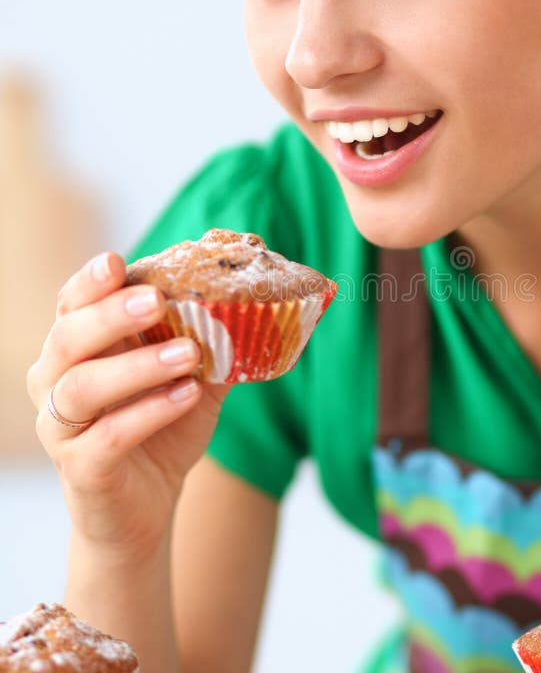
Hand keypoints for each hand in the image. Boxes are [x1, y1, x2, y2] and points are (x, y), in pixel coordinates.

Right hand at [27, 251, 231, 558]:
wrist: (147, 505)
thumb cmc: (163, 430)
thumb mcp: (192, 378)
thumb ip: (212, 344)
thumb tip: (256, 305)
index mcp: (80, 351)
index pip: (72, 306)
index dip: (89, 282)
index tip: (116, 261)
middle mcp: (56, 383)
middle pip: (67, 338)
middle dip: (111, 315)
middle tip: (156, 301)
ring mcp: (63, 428)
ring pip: (81, 387)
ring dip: (138, 366)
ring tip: (189, 354)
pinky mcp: (81, 468)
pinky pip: (108, 437)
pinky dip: (150, 412)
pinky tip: (187, 396)